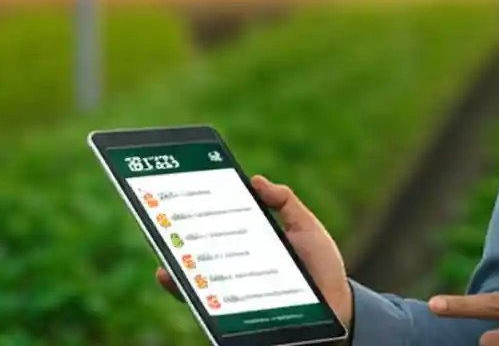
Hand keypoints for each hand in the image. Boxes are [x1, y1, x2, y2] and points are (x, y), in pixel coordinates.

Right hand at [156, 175, 353, 327]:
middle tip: (158, 220)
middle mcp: (235, 271)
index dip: (195, 216)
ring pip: (192, 281)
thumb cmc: (322, 270)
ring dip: (174, 266)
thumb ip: (284, 203)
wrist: (339, 312)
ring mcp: (231, 295)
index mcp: (248, 248)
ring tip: (162, 252)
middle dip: (174, 238)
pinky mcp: (232, 317)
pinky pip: (203, 307)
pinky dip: (185, 293)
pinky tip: (172, 278)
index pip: (216, 230)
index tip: (176, 197)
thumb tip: (255, 180)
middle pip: (197, 254)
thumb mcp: (306, 229)